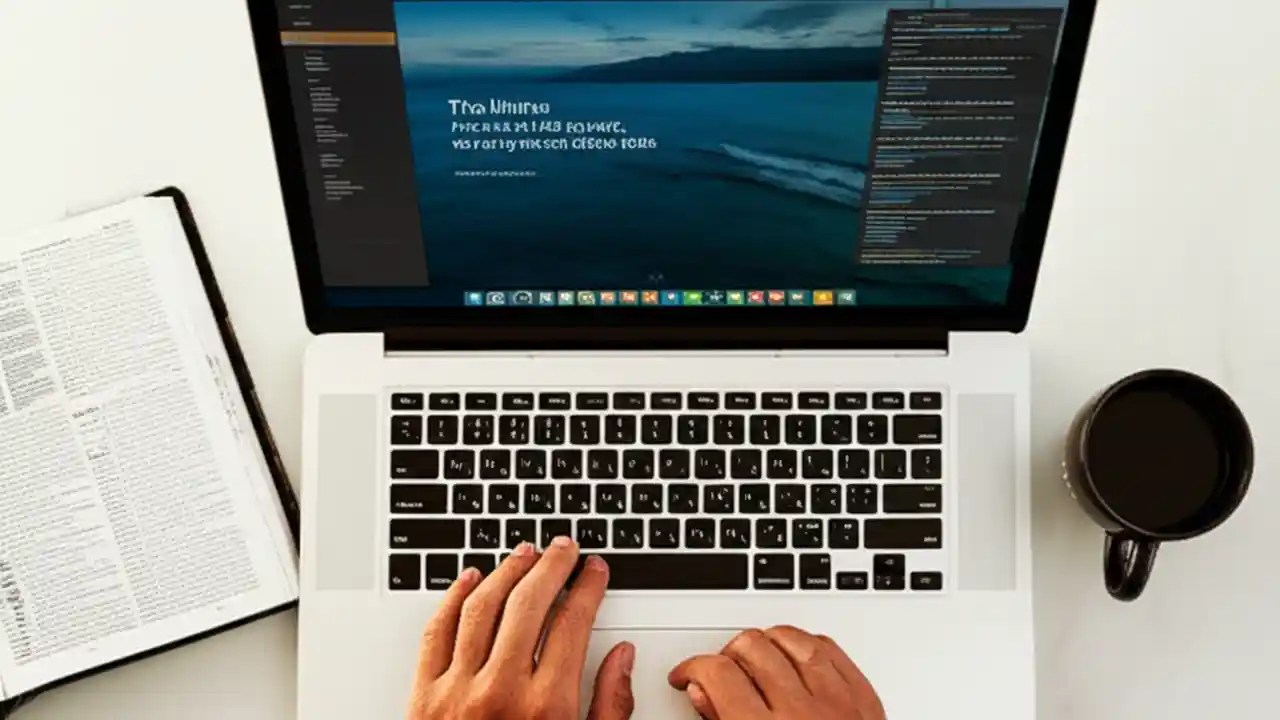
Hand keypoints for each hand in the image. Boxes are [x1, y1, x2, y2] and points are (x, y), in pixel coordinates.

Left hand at [406, 538, 634, 719]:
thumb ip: (609, 706)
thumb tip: (622, 658)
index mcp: (547, 706)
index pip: (573, 622)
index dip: (587, 587)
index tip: (594, 571)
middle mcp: (500, 691)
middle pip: (528, 602)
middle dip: (552, 566)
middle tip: (564, 549)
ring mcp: (457, 691)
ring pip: (482, 606)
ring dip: (506, 571)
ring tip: (525, 554)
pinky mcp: (421, 698)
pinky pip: (436, 631)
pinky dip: (453, 598)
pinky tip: (470, 580)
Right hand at [669, 626, 884, 719]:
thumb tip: (703, 695)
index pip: (717, 673)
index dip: (693, 667)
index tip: (690, 674)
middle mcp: (800, 715)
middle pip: (752, 648)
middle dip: (727, 654)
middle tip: (722, 671)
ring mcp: (837, 703)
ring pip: (793, 641)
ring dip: (767, 643)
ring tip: (756, 656)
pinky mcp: (864, 700)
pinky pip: (831, 651)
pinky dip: (808, 645)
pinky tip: (796, 654)